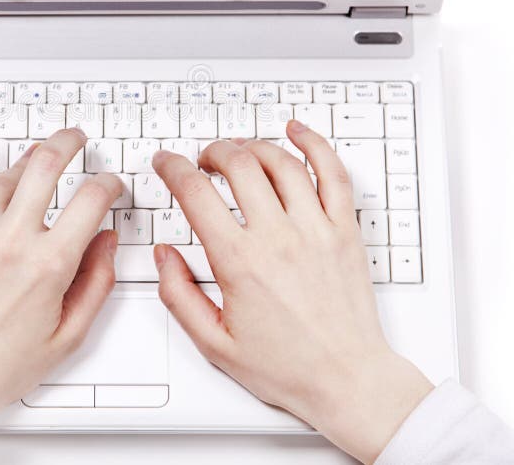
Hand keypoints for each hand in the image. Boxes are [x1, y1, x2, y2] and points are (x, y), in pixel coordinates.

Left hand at [0, 112, 120, 460]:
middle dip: (69, 143)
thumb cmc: (1, 367)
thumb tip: (110, 241)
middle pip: (46, 166)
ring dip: (29, 157)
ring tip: (41, 153)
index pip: (91, 200)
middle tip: (77, 139)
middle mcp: (11, 241)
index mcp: (48, 265)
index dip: (109, 184)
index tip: (110, 185)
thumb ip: (97, 283)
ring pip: (7, 175)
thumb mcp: (69, 336)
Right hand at [151, 119, 432, 463]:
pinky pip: (333, 172)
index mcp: (240, 262)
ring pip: (280, 161)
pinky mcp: (345, 229)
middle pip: (238, 164)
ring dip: (251, 146)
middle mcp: (278, 237)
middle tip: (203, 159)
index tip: (165, 163)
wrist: (348, 380)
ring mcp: (316, 228)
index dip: (172, 168)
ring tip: (238, 151)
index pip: (195, 193)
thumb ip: (179, 296)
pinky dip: (314, 143)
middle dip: (212, 151)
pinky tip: (298, 132)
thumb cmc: (288, 366)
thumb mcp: (214, 344)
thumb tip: (164, 256)